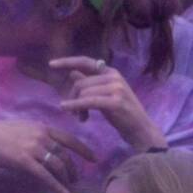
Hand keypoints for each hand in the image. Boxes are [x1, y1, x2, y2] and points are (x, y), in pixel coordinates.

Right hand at [0, 119, 97, 192]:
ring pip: (58, 165)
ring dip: (66, 178)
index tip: (93, 159)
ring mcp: (33, 148)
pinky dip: (56, 185)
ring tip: (68, 186)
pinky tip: (63, 192)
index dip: (83, 150)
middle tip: (75, 179)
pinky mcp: (24, 161)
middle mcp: (40, 136)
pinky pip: (45, 175)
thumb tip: (52, 147)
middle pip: (64, 155)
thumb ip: (39, 135)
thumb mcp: (23, 128)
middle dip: (73, 169)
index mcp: (41, 127)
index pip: (69, 138)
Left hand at [52, 57, 166, 150]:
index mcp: (111, 72)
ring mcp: (116, 88)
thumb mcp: (104, 94)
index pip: (85, 61)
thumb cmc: (122, 113)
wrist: (141, 130)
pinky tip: (68, 110)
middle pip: (80, 82)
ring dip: (76, 106)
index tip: (51, 64)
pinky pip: (87, 101)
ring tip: (80, 118)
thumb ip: (90, 83)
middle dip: (73, 97)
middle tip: (73, 113)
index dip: (67, 61)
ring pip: (82, 92)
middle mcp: (114, 77)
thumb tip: (72, 72)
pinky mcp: (116, 102)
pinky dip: (75, 105)